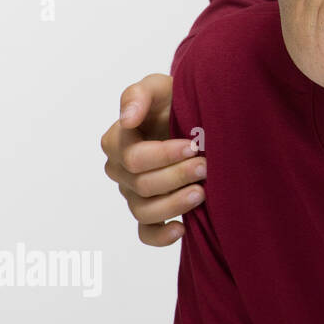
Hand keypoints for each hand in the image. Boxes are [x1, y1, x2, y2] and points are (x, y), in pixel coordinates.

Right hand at [100, 73, 203, 245]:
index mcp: (117, 141)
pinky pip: (146, 233)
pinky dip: (161, 236)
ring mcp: (135, 193)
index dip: (163, 154)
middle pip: (141, 184)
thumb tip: (126, 120)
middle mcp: (121, 170)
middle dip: (176, 175)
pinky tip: (183, 229)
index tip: (193, 145)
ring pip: (144, 210)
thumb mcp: (160, 86)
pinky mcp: (152, 212)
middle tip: (206, 166)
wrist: (199, 117)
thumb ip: (139, 94)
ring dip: (174, 204)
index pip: (132, 157)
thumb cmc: (175, 99)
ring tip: (202, 193)